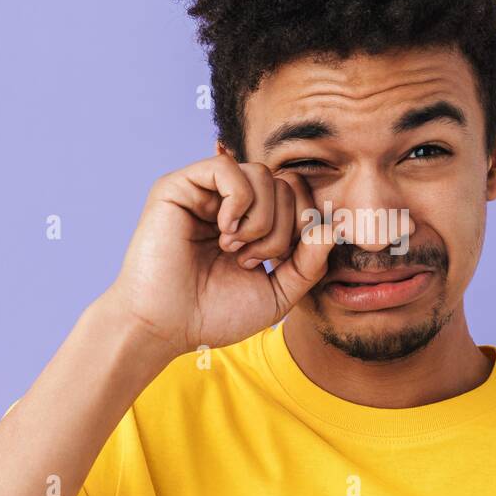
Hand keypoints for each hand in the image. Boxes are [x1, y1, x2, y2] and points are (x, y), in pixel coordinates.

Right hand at [102, 154, 337, 356]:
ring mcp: (204, 191)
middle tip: (250, 261)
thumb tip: (329, 226)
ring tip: (234, 250)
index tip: (278, 262)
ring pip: (262, 174)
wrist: (167, 327)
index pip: (298, 196)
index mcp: (253, 220)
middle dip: (282, 229)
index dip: (303, 225)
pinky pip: (227, 168)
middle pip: (285, 184)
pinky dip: (237, 203)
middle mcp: (229, 201)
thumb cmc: (215, 313)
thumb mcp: (279, 292)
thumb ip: (309, 263)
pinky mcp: (179, 186)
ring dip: (260, 220)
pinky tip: (223, 232)